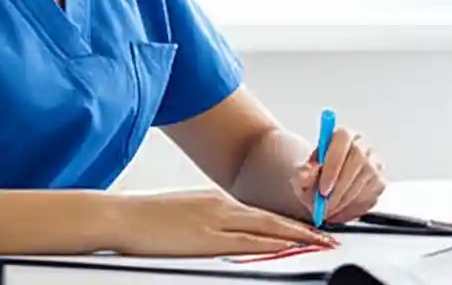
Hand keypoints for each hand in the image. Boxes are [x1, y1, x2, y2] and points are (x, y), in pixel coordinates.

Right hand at [109, 189, 337, 256]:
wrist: (123, 216)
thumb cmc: (146, 219)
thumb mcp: (185, 212)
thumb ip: (208, 220)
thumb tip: (224, 231)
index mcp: (217, 201)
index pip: (261, 213)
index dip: (288, 222)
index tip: (308, 229)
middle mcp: (222, 207)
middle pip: (271, 219)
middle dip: (302, 230)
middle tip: (328, 237)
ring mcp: (216, 222)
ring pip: (266, 229)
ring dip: (296, 237)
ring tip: (320, 244)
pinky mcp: (207, 239)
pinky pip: (247, 243)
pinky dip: (271, 246)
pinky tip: (286, 250)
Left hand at [291, 128, 386, 224]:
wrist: (326, 182)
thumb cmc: (315, 175)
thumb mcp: (303, 174)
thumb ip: (303, 173)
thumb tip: (306, 174)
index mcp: (343, 135)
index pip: (343, 142)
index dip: (333, 167)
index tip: (322, 190)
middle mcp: (363, 144)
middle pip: (358, 161)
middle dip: (340, 189)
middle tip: (325, 208)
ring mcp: (376, 163)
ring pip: (366, 182)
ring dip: (345, 202)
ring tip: (328, 212)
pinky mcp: (381, 182)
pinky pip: (371, 197)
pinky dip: (353, 210)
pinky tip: (339, 213)